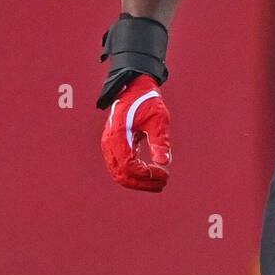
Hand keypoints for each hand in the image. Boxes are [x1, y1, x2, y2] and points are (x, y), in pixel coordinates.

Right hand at [101, 74, 171, 191]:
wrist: (135, 90)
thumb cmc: (148, 103)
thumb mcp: (159, 120)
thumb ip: (160, 141)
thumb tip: (164, 163)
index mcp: (118, 136)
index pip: (129, 166)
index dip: (147, 175)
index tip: (165, 173)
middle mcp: (109, 143)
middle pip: (121, 175)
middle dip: (143, 183)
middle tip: (164, 182)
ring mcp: (109, 146)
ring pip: (119, 175)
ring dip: (139, 182)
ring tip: (160, 182)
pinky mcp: (113, 148)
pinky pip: (120, 168)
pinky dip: (135, 176)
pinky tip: (152, 174)